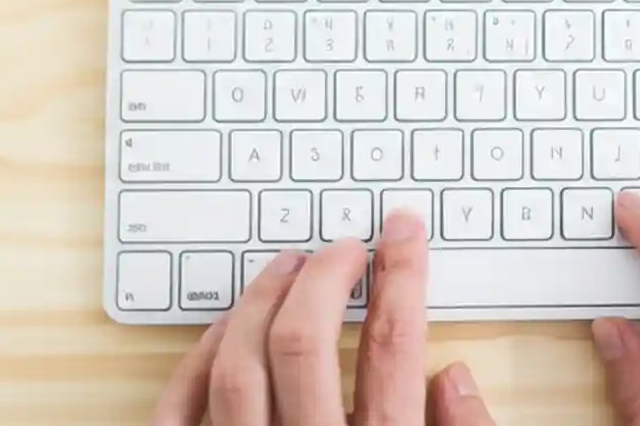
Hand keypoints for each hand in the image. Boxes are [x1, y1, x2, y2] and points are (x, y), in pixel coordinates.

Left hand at [149, 211, 494, 425]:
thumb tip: (456, 380)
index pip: (393, 347)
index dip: (402, 276)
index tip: (403, 232)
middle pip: (303, 342)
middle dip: (325, 276)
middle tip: (344, 247)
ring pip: (237, 366)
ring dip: (261, 301)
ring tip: (289, 267)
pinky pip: (183, 408)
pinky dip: (202, 359)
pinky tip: (229, 329)